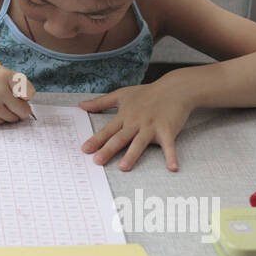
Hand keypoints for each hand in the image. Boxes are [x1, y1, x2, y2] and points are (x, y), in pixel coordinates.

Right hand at [0, 63, 36, 126]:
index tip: (20, 95)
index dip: (26, 95)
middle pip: (25, 110)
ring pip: (14, 119)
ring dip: (8, 114)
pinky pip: (1, 123)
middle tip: (8, 103)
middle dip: (20, 108)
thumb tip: (29, 100)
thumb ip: (13, 81)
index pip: (30, 92)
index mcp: (3, 76)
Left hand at [79, 79, 193, 170]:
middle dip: (108, 149)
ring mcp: (152, 126)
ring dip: (132, 155)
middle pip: (120, 138)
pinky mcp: (167, 130)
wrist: (174, 88)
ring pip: (139, 142)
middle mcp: (136, 122)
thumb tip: (81, 105)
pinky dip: (171, 156)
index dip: (96, 140)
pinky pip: (169, 145)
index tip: (84, 150)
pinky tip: (172, 167)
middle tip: (98, 161)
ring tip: (123, 167)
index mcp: (125, 116)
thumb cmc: (147, 93)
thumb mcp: (122, 94)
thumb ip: (101, 102)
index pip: (107, 130)